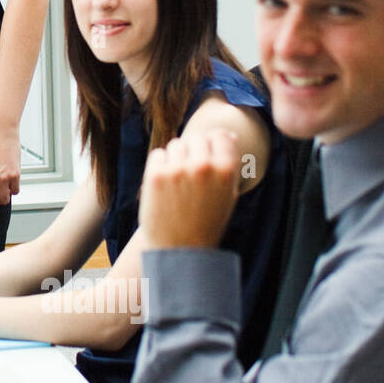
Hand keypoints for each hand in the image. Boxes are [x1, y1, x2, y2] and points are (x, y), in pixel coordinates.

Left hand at [138, 130, 240, 251]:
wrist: (178, 248)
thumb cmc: (206, 220)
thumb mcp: (228, 193)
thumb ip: (228, 163)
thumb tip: (228, 134)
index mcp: (226, 169)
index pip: (220, 136)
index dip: (213, 146)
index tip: (208, 159)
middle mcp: (203, 166)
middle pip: (196, 138)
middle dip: (194, 151)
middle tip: (191, 175)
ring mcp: (177, 169)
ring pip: (176, 144)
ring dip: (176, 157)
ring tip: (179, 182)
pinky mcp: (155, 175)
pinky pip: (158, 154)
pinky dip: (160, 164)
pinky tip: (165, 185)